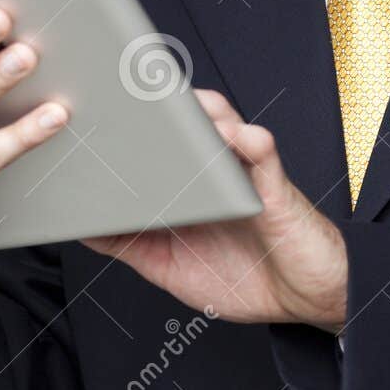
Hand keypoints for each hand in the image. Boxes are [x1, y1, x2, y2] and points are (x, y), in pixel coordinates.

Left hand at [81, 89, 347, 330]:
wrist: (306, 298)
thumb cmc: (247, 278)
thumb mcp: (172, 267)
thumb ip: (132, 246)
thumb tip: (83, 228)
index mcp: (189, 188)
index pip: (158, 143)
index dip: (131, 125)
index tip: (95, 115)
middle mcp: (217, 173)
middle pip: (189, 124)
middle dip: (161, 103)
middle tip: (127, 90)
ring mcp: (247, 177)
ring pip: (225, 127)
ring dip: (202, 112)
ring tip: (176, 103)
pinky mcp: (276, 191)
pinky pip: (264, 157)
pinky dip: (250, 142)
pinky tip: (236, 135)